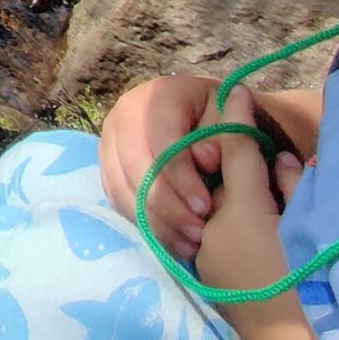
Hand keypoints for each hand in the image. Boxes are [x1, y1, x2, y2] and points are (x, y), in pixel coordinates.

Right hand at [99, 72, 220, 257]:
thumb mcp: (231, 120)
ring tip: (188, 244)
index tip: (205, 207)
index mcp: (158, 94)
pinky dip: (143, 223)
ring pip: (122, 186)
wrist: (204, 121)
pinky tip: (171, 240)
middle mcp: (125, 114)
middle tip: (197, 233)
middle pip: (135, 164)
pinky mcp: (107, 167)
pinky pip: (117, 199)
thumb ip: (223, 135)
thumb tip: (204, 159)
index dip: (180, 175)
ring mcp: (110, 141)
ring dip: (154, 221)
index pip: (161, 136)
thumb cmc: (222, 122)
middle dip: (166, 204)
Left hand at [193, 85, 307, 339]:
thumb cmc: (317, 288)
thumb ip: (294, 185)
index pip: (235, 150)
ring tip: (226, 178)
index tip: (236, 90)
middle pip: (209, 175)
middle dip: (219, 155)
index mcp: (241, 211)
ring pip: (200, 204)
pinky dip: (210, 218)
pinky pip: (199, 231)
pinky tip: (225, 216)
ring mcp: (201, 255)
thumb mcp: (312, 226)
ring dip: (210, 188)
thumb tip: (280, 158)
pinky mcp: (201, 278)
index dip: (236, 118)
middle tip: (230, 136)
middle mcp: (210, 229)